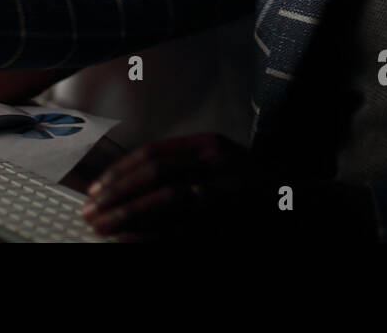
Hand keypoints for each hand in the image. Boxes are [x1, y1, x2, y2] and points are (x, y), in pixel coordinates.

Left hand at [80, 133, 275, 240]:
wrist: (297, 204)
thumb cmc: (252, 184)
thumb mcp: (219, 162)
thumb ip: (183, 165)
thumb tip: (131, 181)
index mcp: (209, 145)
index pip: (153, 153)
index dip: (119, 172)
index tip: (96, 190)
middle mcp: (216, 163)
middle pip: (155, 173)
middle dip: (116, 192)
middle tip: (89, 210)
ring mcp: (224, 190)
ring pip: (165, 199)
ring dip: (128, 213)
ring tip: (102, 226)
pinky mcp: (226, 218)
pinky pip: (181, 227)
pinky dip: (153, 233)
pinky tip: (130, 239)